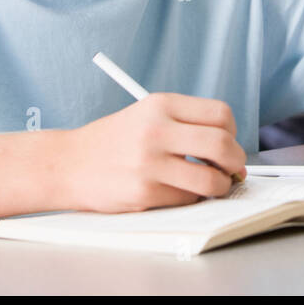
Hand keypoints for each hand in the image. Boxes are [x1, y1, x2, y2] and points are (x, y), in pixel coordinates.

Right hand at [62, 93, 246, 212]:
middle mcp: (156, 130)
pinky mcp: (143, 193)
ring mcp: (149, 163)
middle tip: (232, 169)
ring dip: (220, 186)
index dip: (232, 131)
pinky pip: (187, 200)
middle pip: (222, 145)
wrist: (67, 164)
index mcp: (161, 104)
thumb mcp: (147, 114)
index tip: (228, 141)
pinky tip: (179, 191)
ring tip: (212, 185)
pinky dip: (191, 199)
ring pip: (210, 179)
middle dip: (235, 162)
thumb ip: (187, 125)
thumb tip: (231, 151)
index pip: (220, 114)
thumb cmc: (113, 141)